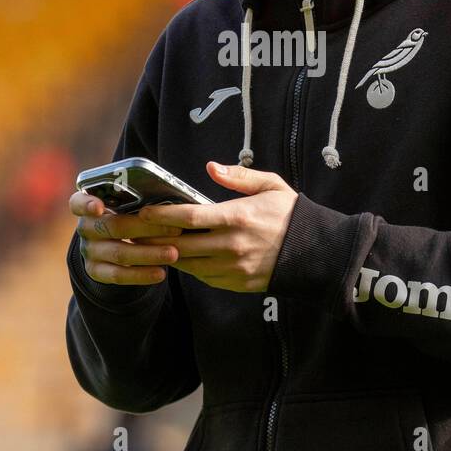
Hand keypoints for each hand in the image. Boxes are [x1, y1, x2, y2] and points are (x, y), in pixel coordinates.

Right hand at [69, 190, 183, 285]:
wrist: (114, 244)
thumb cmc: (129, 215)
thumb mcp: (127, 205)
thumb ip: (137, 202)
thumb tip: (169, 204)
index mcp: (88, 205)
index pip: (78, 202)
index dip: (87, 204)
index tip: (99, 207)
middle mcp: (85, 227)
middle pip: (112, 226)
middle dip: (145, 228)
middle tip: (175, 229)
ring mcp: (89, 251)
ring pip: (119, 253)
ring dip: (149, 254)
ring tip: (173, 253)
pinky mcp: (95, 271)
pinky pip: (118, 275)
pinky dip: (141, 275)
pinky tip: (160, 273)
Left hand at [135, 161, 297, 293]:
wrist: (317, 253)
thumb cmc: (291, 215)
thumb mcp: (271, 186)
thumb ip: (239, 176)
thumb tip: (210, 167)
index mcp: (238, 217)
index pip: (189, 218)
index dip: (161, 216)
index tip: (143, 212)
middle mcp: (232, 245)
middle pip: (180, 244)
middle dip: (153, 238)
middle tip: (134, 232)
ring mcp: (233, 268)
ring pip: (187, 264)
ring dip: (167, 254)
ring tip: (149, 243)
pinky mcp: (235, 283)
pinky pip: (202, 276)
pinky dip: (188, 266)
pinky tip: (180, 256)